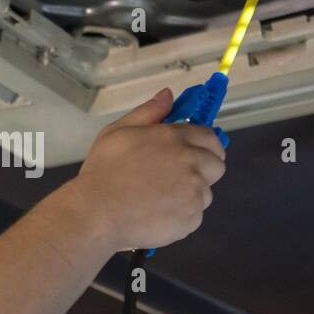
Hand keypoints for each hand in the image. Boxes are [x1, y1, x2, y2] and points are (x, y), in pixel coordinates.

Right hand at [71, 88, 226, 251]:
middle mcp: (190, 163)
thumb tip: (168, 95)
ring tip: (160, 197)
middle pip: (216, 166)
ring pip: (205, 193)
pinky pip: (195, 216)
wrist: (97, 213)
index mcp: (175, 138)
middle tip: (176, 177)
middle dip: (202, 170)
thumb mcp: (118, 131)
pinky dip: (181, 216)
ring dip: (189, 195)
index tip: (195, 152)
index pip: (209, 137)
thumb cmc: (103, 172)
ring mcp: (193, 192)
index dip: (204, 145)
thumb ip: (149, 111)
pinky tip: (158, 213)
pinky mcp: (191, 218)